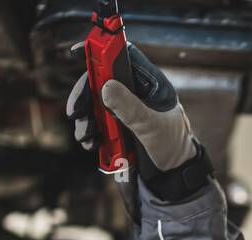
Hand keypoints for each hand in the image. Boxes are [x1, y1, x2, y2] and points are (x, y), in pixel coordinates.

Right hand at [66, 43, 212, 202]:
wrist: (175, 177)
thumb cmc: (174, 148)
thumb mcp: (152, 127)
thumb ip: (130, 108)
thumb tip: (106, 87)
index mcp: (150, 84)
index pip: (123, 58)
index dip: (101, 51)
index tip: (80, 53)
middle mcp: (136, 93)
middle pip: (102, 81)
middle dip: (86, 95)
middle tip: (76, 113)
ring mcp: (126, 109)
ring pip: (96, 103)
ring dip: (86, 119)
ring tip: (86, 137)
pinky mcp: (118, 126)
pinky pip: (98, 123)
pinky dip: (91, 132)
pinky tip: (92, 144)